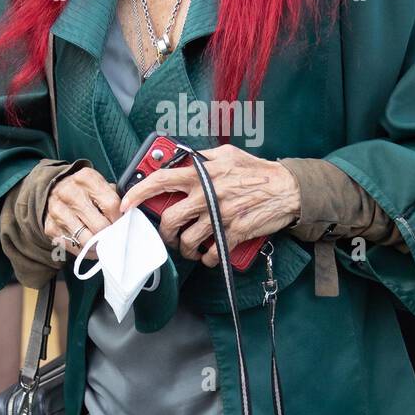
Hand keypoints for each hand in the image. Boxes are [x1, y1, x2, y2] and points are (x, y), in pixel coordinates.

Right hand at [43, 165, 120, 260]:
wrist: (52, 190)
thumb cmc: (82, 190)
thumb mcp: (97, 184)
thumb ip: (113, 196)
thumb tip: (127, 216)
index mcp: (86, 178)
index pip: (111, 205)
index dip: (120, 218)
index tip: (121, 224)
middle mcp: (69, 193)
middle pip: (100, 225)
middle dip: (110, 234)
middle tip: (114, 236)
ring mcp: (58, 211)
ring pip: (87, 239)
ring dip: (98, 245)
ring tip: (103, 243)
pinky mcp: (50, 227)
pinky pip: (74, 247)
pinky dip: (85, 251)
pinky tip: (90, 246)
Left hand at [119, 144, 300, 267]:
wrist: (288, 189)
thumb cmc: (257, 171)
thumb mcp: (228, 154)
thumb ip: (202, 158)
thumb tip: (181, 160)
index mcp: (202, 174)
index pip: (160, 181)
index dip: (138, 193)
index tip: (126, 205)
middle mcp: (207, 195)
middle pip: (170, 220)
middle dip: (164, 233)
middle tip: (168, 235)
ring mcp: (220, 216)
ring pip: (188, 241)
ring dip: (185, 249)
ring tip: (190, 247)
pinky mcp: (234, 234)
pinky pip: (211, 254)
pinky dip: (208, 259)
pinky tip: (210, 255)